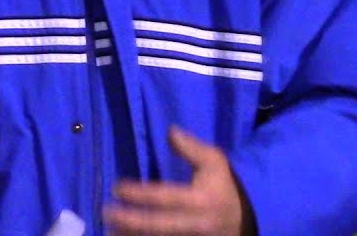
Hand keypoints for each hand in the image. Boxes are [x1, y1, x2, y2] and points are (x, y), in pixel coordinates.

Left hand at [104, 126, 255, 235]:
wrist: (250, 218)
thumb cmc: (226, 184)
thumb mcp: (215, 161)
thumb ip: (191, 148)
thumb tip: (169, 131)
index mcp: (201, 199)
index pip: (164, 198)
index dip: (139, 194)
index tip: (117, 188)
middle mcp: (195, 224)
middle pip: (157, 226)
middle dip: (129, 222)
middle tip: (106, 213)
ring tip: (110, 228)